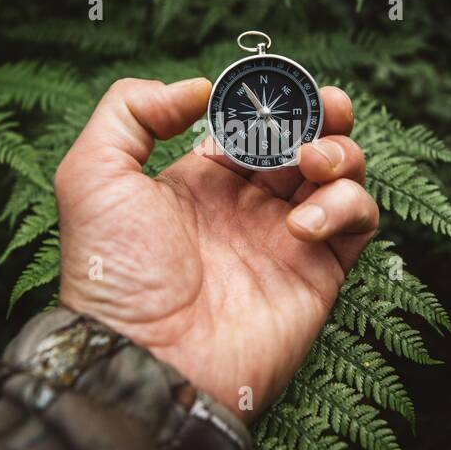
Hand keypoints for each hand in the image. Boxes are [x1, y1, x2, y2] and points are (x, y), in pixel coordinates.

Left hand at [55, 77, 377, 417]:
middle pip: (304, 137)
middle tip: (318, 105)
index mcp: (199, 180)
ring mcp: (287, 238)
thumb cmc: (113, 275)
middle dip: (317, 110)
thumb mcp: (91, 175)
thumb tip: (198, 89)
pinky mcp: (319, 273)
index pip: (249, 121)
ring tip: (310, 162)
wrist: (146, 361)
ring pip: (341, 171)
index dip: (261, 100)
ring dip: (338, 151)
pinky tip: (302, 224)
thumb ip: (130, 110)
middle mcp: (247, 205)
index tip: (259, 92)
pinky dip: (346, 205)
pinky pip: (360, 221)